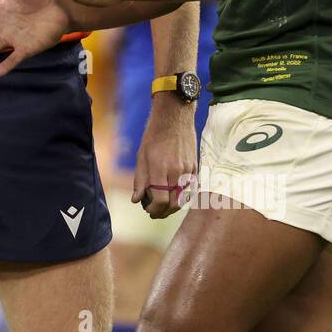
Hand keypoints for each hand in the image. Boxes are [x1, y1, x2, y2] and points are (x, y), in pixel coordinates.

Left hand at [132, 98, 198, 218]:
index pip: (160, 199)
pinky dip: (182, 196)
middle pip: (173, 203)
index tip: (148, 210)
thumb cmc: (154, 137)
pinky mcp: (195, 168)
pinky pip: (190, 189)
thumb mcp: (141, 157)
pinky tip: (174, 195)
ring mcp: (188, 170)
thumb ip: (140, 180)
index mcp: (160, 168)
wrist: (174, 119)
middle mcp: (176, 171)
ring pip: (183, 198)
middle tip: (155, 213)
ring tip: (164, 206)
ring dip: (173, 206)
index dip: (154, 209)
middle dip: (163, 212)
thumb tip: (136, 200)